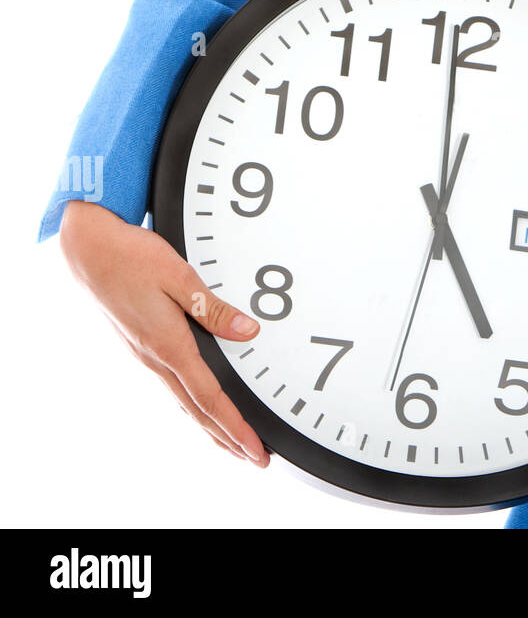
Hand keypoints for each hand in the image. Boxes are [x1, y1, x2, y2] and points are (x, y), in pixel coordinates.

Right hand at [59, 199, 268, 465]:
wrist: (88, 251)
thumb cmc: (133, 257)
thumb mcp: (181, 276)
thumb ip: (214, 309)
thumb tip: (248, 332)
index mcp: (168, 346)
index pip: (210, 399)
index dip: (235, 427)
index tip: (256, 450)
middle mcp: (155, 359)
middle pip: (197, 411)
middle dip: (227, 438)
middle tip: (256, 459)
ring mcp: (145, 355)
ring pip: (184, 402)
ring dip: (210, 426)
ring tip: (233, 443)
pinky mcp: (141, 346)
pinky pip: (173, 387)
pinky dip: (193, 406)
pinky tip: (199, 407)